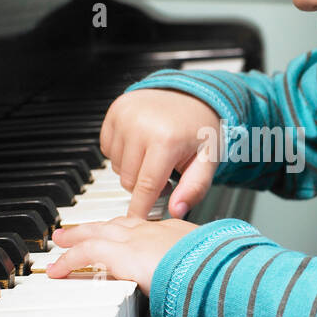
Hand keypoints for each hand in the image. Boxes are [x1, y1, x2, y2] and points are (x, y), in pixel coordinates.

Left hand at [47, 215, 201, 295]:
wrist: (216, 270)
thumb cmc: (220, 274)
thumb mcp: (211, 271)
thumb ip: (198, 278)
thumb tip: (201, 296)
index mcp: (179, 234)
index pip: (147, 227)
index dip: (128, 230)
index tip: (120, 234)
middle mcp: (155, 231)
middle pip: (117, 224)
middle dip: (97, 226)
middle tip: (81, 229)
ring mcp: (137, 239)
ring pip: (97, 233)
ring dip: (77, 238)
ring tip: (61, 241)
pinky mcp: (121, 252)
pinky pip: (86, 253)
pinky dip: (69, 261)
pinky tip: (57, 269)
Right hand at [98, 89, 222, 219]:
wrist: (193, 95)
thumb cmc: (200, 129)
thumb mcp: (208, 160)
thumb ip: (194, 188)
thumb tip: (177, 211)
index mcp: (166, 139)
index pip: (147, 186)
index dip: (141, 208)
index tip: (136, 221)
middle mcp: (140, 125)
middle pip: (128, 180)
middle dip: (143, 185)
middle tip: (164, 174)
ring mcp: (124, 116)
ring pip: (116, 167)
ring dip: (132, 169)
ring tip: (153, 157)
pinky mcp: (114, 111)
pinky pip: (107, 149)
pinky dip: (122, 153)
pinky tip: (140, 145)